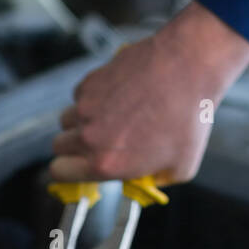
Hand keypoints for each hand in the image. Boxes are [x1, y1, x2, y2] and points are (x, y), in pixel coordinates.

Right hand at [49, 1, 248, 183]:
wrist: (188, 66)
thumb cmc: (189, 115)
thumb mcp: (181, 168)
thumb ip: (153, 181)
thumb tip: (142, 181)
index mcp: (105, 163)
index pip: (59, 173)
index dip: (68, 171)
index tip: (77, 167)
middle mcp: (90, 136)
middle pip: (59, 146)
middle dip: (75, 147)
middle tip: (99, 141)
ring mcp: (87, 105)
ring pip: (67, 119)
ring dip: (82, 121)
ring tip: (112, 116)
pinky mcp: (92, 80)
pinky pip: (80, 95)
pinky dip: (93, 96)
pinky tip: (119, 95)